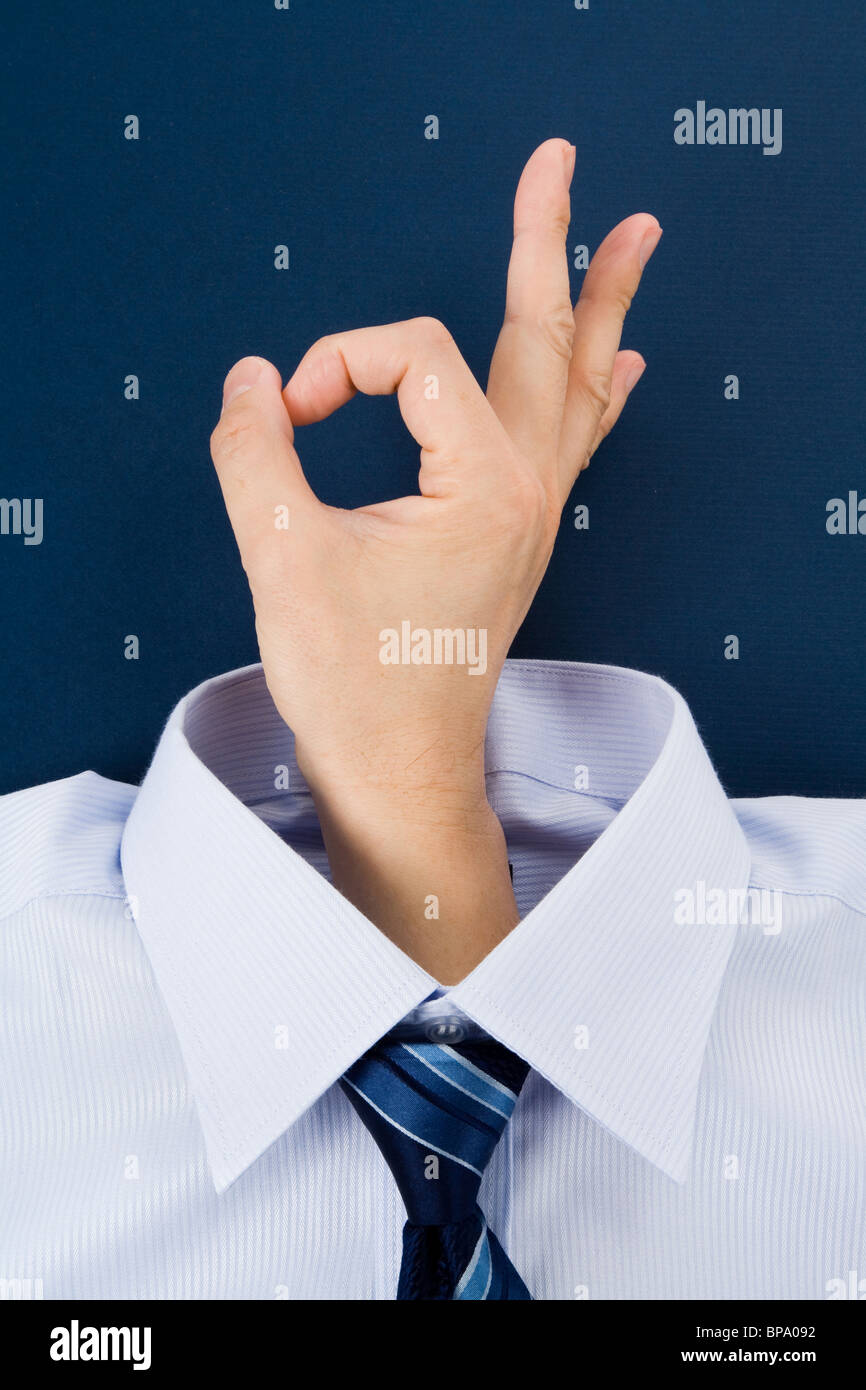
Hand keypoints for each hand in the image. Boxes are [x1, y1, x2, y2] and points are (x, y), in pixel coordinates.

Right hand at [210, 137, 659, 979]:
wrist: (401, 770)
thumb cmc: (356, 685)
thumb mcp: (283, 559)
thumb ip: (256, 453)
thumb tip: (253, 382)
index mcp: (482, 482)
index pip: (410, 355)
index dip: (338, 360)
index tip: (290, 413)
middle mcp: (526, 487)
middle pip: (540, 333)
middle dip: (544, 241)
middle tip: (556, 161)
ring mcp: (533, 512)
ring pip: (574, 382)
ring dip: (598, 302)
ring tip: (633, 235)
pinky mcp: (519, 536)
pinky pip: (576, 442)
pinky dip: (600, 391)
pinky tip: (626, 363)